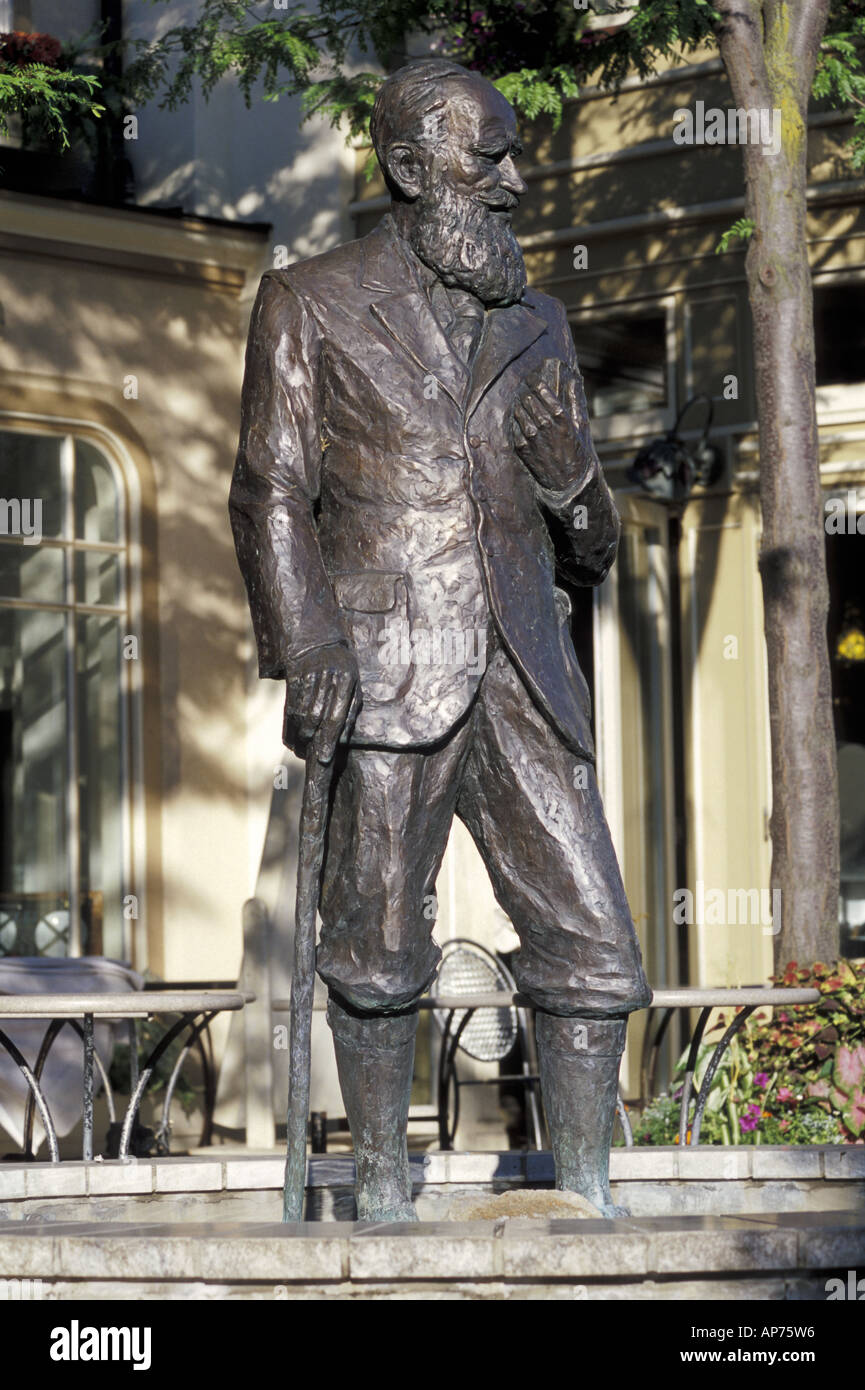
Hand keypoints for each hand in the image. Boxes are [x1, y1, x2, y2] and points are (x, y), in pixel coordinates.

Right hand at [283, 644, 360, 762]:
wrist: (319, 642)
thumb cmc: (343, 670)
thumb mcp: (355, 687)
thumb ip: (351, 712)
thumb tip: (343, 741)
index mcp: (346, 680)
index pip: (335, 715)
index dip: (328, 739)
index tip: (323, 758)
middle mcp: (327, 677)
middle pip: (314, 717)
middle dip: (310, 741)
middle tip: (308, 757)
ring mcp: (308, 675)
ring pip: (299, 713)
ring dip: (297, 736)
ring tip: (300, 751)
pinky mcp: (293, 675)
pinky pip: (289, 706)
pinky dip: (288, 726)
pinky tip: (291, 739)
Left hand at [512, 359, 587, 492]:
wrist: (568, 481)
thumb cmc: (576, 451)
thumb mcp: (580, 425)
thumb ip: (575, 400)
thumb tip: (573, 380)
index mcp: (560, 417)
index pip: (542, 391)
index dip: (534, 381)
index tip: (531, 378)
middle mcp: (545, 425)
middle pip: (528, 400)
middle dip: (525, 392)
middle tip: (524, 389)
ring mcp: (532, 437)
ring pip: (518, 412)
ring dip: (518, 405)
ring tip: (520, 402)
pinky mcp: (523, 448)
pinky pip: (514, 428)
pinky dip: (514, 421)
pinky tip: (518, 419)